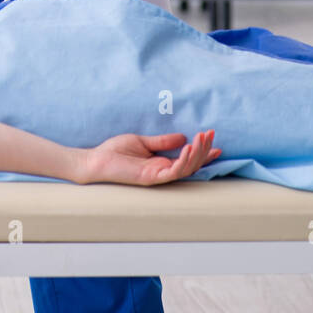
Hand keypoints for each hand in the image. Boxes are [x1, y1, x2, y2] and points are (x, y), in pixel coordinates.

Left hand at [79, 129, 220, 185]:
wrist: (96, 160)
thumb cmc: (115, 152)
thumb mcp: (142, 141)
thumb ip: (162, 141)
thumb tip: (183, 137)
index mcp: (161, 164)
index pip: (188, 159)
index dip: (203, 152)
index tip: (215, 142)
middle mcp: (162, 172)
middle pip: (191, 164)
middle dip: (203, 150)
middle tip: (210, 134)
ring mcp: (158, 176)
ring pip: (186, 169)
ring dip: (197, 154)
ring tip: (202, 138)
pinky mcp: (150, 177)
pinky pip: (172, 172)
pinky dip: (182, 161)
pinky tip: (187, 147)